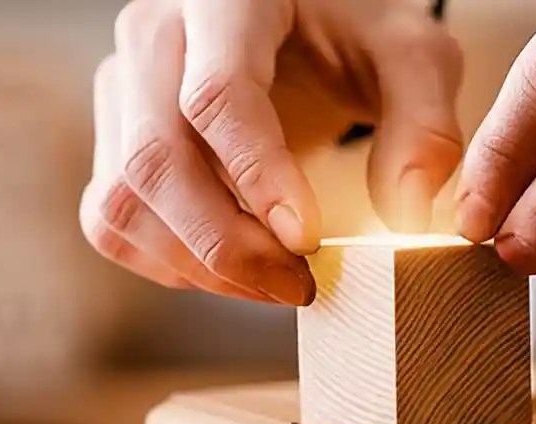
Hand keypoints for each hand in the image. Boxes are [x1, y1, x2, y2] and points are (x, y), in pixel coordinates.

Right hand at [80, 0, 463, 303]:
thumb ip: (424, 126)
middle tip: (296, 285)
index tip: (306, 239)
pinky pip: (111, 221)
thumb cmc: (350, 35)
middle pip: (155, 158)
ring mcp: (119, 89)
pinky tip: (228, 267)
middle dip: (225, 243)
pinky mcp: (111, 140)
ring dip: (197, 263)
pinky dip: (166, 262)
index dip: (257, 176)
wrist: (296, 26)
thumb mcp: (409, 58)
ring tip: (272, 281)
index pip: (216, 95)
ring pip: (124, 200)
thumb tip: (407, 213)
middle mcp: (152, 36)